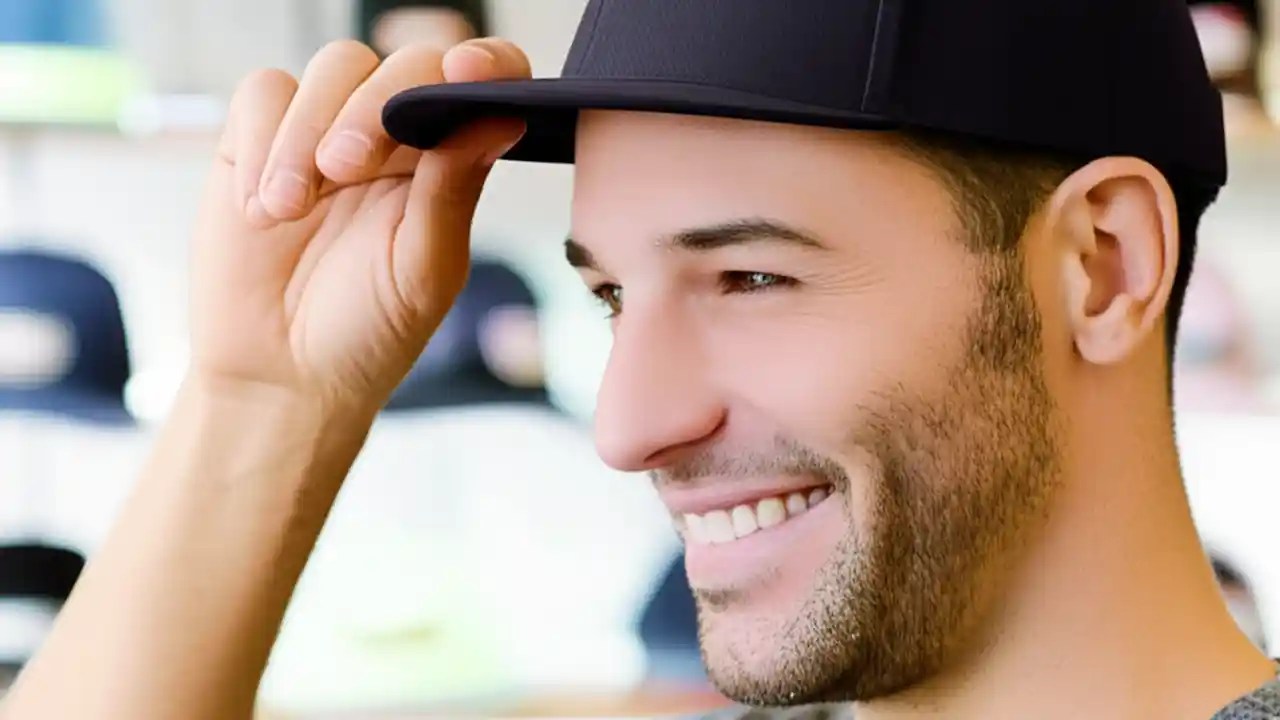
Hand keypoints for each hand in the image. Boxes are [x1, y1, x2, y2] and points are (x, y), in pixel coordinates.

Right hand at [188, 38, 527, 412]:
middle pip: (400, 64)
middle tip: (345, 169)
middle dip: (375, 106)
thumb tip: (501, 113)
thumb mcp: (423, 270)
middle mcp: (392, 138)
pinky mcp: (258, 139)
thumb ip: (453, 189)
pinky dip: (261, 142)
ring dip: (308, 130)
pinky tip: (262, 210)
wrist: (279, 376)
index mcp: (446, 163)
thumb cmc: (366, 332)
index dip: (485, 64)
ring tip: (290, 208)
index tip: (469, 72)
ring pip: (333, 68)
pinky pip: (264, 93)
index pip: (478, 88)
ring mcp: (323, 132)